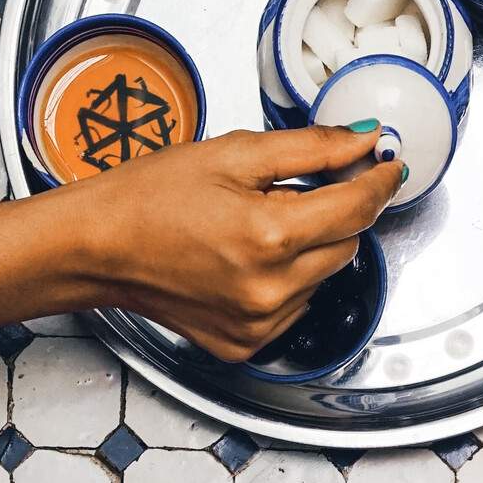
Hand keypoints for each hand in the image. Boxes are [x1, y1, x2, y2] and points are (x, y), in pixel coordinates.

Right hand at [50, 126, 401, 360]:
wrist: (95, 248)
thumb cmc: (149, 197)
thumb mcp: (232, 153)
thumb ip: (310, 148)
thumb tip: (365, 139)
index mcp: (269, 236)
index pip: (358, 207)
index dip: (379, 180)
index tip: (388, 163)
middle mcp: (270, 290)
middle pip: (347, 244)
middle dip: (336, 211)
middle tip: (297, 188)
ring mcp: (258, 324)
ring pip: (324, 277)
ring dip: (309, 247)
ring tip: (256, 224)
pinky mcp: (245, 343)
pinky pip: (295, 305)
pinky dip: (286, 279)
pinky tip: (245, 258)